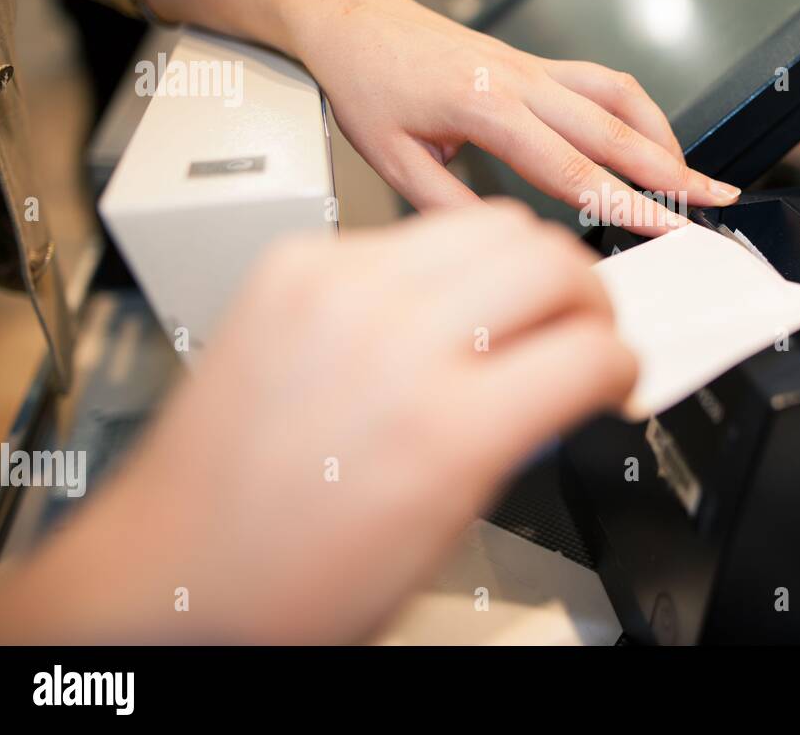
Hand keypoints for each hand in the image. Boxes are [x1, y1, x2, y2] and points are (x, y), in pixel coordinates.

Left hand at [0, 203, 634, 642]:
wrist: (175, 569)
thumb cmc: (297, 576)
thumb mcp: (447, 523)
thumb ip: (520, 433)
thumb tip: (566, 378)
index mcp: (447, 428)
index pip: (594, 349)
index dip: (623, 363)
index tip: (613, 370)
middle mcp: (394, 339)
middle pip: (554, 260)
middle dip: (590, 298)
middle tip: (581, 328)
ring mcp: (337, 290)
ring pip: (489, 223)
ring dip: (524, 265)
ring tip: (514, 306)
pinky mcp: (295, 267)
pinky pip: (406, 236)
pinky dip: (439, 267)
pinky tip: (427, 309)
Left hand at [143, 0, 739, 233]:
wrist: (352, 22)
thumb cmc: (367, 85)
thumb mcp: (392, 160)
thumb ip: (449, 208)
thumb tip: (505, 241)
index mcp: (485, 109)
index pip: (572, 168)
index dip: (625, 203)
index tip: (664, 228)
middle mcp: (519, 82)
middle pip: (613, 130)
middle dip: (672, 169)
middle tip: (714, 200)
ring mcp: (532, 66)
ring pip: (618, 96)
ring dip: (663, 135)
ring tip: (694, 174)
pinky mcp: (534, 61)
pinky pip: (601, 80)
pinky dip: (637, 109)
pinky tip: (648, 137)